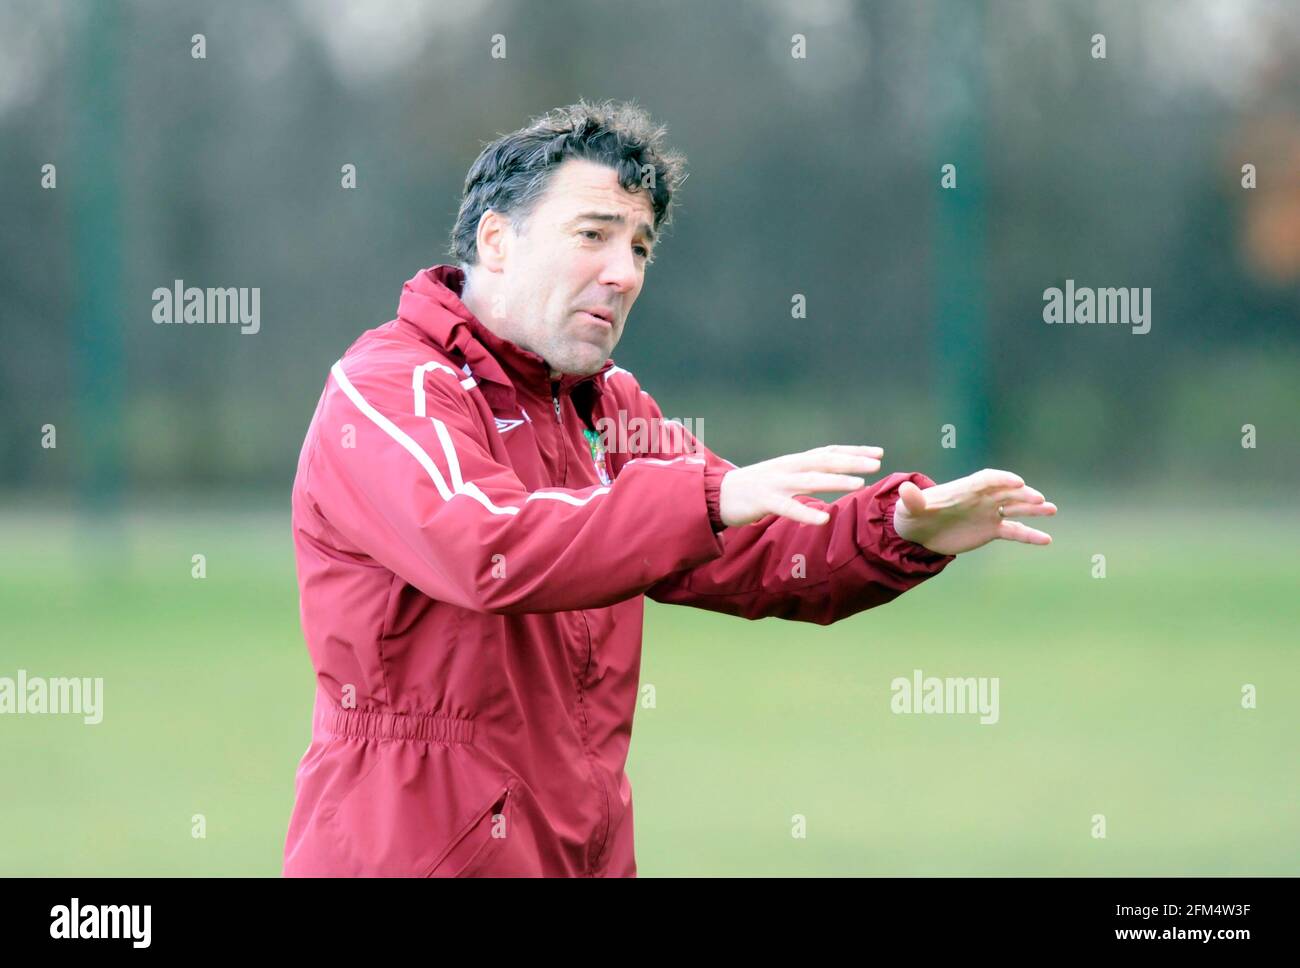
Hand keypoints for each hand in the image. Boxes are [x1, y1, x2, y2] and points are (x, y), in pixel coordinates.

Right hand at [720, 445, 883, 526]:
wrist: (718, 494)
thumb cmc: (754, 486)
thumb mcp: (782, 475)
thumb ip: (804, 473)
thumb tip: (831, 472)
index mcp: (794, 461)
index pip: (828, 452)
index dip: (853, 451)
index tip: (878, 452)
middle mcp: (788, 467)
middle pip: (824, 461)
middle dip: (851, 461)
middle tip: (877, 463)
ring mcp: (775, 483)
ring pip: (810, 480)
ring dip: (835, 481)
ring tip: (858, 484)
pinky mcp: (763, 501)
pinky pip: (788, 508)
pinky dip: (805, 513)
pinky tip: (822, 520)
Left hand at [892, 468, 1056, 554]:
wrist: (918, 531)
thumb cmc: (913, 513)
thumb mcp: (908, 507)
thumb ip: (912, 499)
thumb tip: (905, 489)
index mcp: (964, 489)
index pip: (987, 479)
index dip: (1002, 479)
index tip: (1017, 482)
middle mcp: (981, 498)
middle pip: (1006, 492)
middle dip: (1023, 494)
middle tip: (1040, 499)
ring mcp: (988, 513)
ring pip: (1016, 509)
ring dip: (1033, 509)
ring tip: (1051, 509)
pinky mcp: (991, 530)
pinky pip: (1014, 531)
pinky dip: (1030, 535)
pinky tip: (1046, 540)